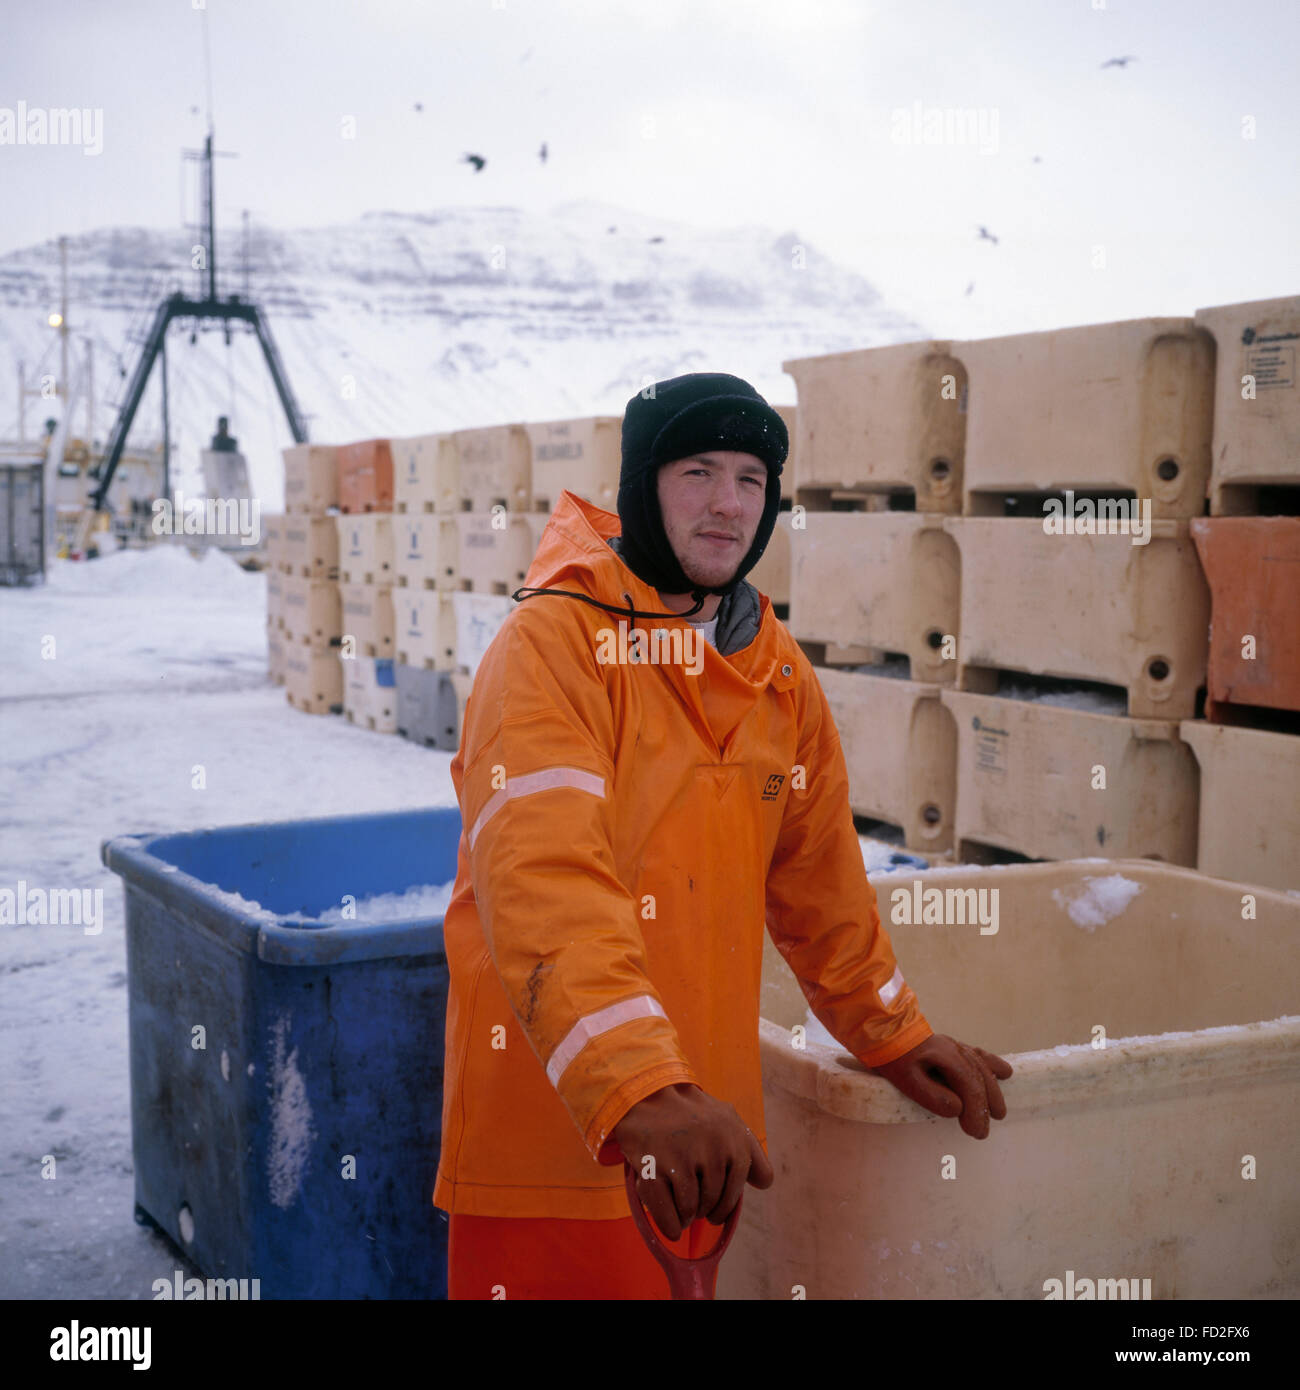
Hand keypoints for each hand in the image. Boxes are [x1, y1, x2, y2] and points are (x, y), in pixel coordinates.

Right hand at [610, 1083, 774, 1239]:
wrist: (647, 1095)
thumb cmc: (691, 1114)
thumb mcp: (728, 1121)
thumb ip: (751, 1150)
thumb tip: (765, 1184)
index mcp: (733, 1138)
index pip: (734, 1193)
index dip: (724, 1205)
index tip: (714, 1209)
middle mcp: (712, 1147)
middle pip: (713, 1203)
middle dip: (703, 1209)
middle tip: (693, 1203)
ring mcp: (682, 1157)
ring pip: (691, 1210)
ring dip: (686, 1216)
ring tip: (679, 1204)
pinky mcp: (654, 1168)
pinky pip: (668, 1215)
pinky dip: (670, 1224)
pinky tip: (670, 1221)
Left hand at [869, 1035, 1011, 1138]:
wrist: (882, 1030)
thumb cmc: (892, 1056)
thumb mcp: (905, 1079)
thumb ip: (932, 1095)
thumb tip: (958, 1109)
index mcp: (944, 1056)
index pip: (969, 1085)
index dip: (976, 1110)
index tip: (976, 1132)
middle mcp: (954, 1049)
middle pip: (978, 1077)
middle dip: (985, 1105)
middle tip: (983, 1131)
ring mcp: (954, 1046)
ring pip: (981, 1067)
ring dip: (992, 1089)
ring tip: (998, 1112)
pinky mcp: (951, 1047)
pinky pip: (978, 1055)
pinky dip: (992, 1064)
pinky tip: (1004, 1072)